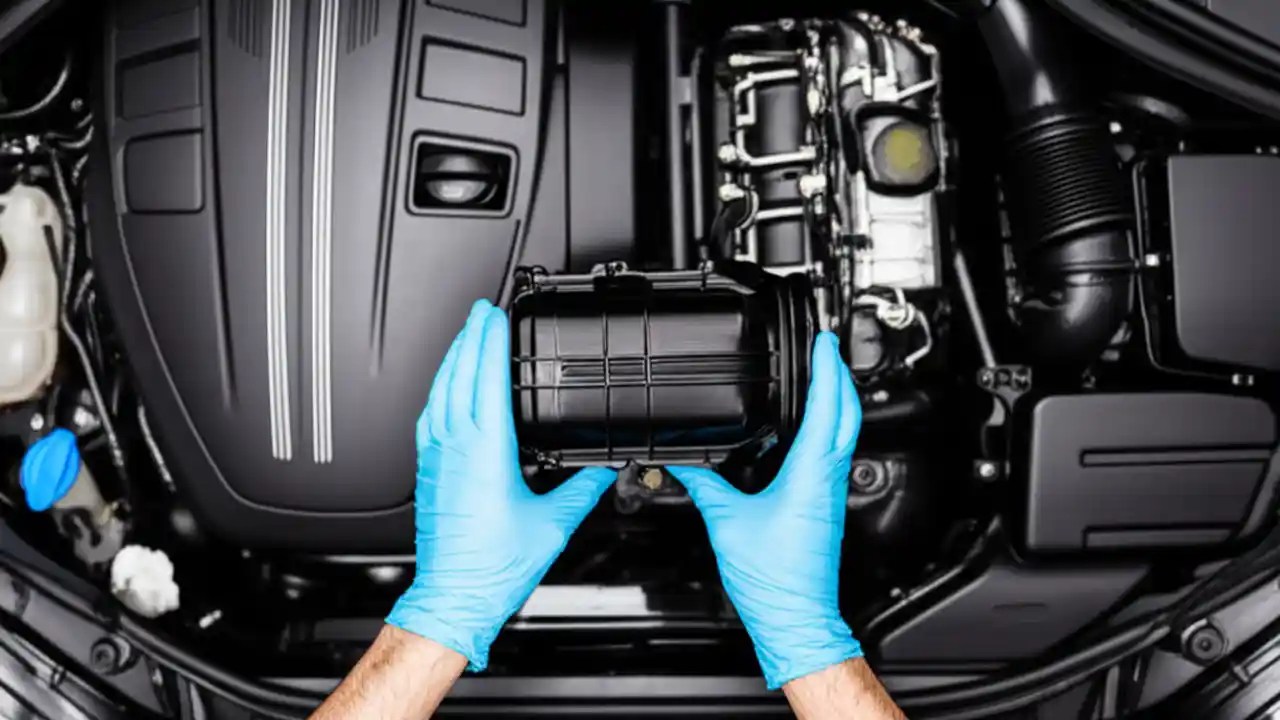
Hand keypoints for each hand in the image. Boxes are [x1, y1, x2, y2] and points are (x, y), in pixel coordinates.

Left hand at [387, 299, 617, 670]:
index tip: (495, 316)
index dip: (491, 341)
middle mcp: (456, 446)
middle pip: (459, 374)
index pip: (487, 378)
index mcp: (487, 450)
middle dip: (470, 337)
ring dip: (452, 358)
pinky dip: (440, 390)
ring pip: (440, 392)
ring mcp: (437, 457)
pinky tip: (445, 389)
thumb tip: (604, 470)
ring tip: (464, 337)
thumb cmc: (493, 566)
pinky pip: (429, 417)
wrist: (454, 596)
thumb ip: (583, 489)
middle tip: (480, 311)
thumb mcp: (554, 523)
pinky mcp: (428, 471)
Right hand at [669, 331, 861, 688]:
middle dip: (838, 376)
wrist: (795, 619)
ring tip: (819, 378)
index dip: (826, 368)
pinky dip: (825, 430)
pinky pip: (832, 455)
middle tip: (826, 349)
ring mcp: (830, 493)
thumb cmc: (773, 580)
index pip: (828, 406)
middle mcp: (827, 479)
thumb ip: (703, 484)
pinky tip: (807, 430)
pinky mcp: (824, 507)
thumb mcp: (726, 522)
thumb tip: (682, 461)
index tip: (823, 341)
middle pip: (847, 413)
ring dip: (836, 401)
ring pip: (844, 434)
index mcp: (810, 473)